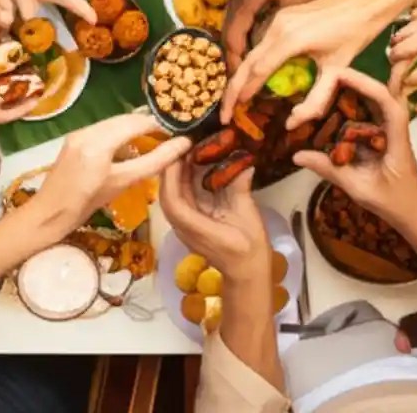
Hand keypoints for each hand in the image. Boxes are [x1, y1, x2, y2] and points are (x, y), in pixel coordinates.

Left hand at [33, 114, 190, 231]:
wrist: (48, 214)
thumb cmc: (86, 204)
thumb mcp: (123, 183)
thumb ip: (154, 161)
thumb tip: (182, 144)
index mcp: (99, 142)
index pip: (136, 122)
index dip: (159, 124)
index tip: (177, 132)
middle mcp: (87, 131)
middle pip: (125, 119)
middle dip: (147, 125)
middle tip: (168, 137)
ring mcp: (78, 133)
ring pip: (114, 122)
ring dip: (133, 129)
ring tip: (152, 142)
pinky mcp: (74, 139)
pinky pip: (102, 129)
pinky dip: (118, 134)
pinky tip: (128, 148)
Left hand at [160, 160, 270, 282]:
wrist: (247, 273)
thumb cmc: (249, 249)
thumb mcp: (248, 217)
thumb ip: (241, 189)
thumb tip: (244, 163)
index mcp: (196, 228)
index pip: (173, 201)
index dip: (172, 175)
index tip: (179, 152)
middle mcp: (184, 227)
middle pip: (167, 195)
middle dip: (171, 168)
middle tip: (182, 143)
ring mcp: (185, 225)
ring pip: (172, 196)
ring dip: (176, 173)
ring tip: (186, 150)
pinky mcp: (190, 222)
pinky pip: (181, 199)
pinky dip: (184, 181)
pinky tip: (193, 166)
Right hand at [222, 0, 353, 71]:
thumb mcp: (297, 3)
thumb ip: (273, 25)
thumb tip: (259, 47)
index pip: (233, 32)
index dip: (234, 57)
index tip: (236, 79)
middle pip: (229, 22)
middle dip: (233, 49)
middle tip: (238, 73)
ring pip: (237, 11)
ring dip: (240, 35)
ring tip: (248, 58)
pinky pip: (246, 1)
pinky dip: (248, 20)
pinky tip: (258, 31)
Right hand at [222, 0, 397, 127]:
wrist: (366, 1)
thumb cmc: (355, 35)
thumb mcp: (337, 70)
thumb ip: (315, 99)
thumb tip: (291, 123)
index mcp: (289, 40)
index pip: (257, 72)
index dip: (243, 94)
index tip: (232, 115)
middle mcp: (276, 27)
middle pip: (247, 62)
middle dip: (232, 89)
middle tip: (223, 115)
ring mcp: (277, 19)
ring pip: (252, 52)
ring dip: (241, 76)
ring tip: (235, 100)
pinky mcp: (281, 16)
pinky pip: (261, 43)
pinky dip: (254, 63)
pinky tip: (254, 78)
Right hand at [291, 69, 416, 234]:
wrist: (413, 207)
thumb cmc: (395, 200)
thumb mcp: (360, 188)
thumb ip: (330, 170)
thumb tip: (297, 155)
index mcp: (396, 133)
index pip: (382, 97)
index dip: (358, 81)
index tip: (330, 78)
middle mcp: (391, 120)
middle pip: (365, 87)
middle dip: (332, 88)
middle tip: (301, 111)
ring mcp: (382, 122)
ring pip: (358, 95)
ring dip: (329, 96)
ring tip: (302, 112)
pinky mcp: (373, 127)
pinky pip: (353, 108)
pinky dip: (333, 107)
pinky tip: (313, 115)